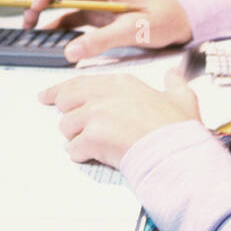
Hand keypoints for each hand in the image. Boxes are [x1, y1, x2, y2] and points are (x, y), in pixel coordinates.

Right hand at [21, 0, 192, 62]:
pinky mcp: (98, 17)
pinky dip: (56, 23)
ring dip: (43, 9)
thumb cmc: (165, 20)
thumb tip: (72, 50)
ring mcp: (95, 2)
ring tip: (30, 25)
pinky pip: (70, 16)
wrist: (181, 25)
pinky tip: (49, 34)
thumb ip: (103, 40)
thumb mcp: (135, 30)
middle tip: (27, 16)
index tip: (38, 4)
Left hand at [39, 68, 201, 168]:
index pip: (80, 82)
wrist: (176, 152)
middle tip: (70, 125)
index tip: (48, 95)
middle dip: (67, 114)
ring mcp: (96, 115)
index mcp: (121, 83)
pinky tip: (95, 156)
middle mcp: (104, 95)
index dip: (61, 90)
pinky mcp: (92, 137)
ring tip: (96, 145)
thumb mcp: (182, 98)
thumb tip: (174, 75)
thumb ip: (174, 84)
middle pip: (65, 100)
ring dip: (77, 138)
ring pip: (67, 126)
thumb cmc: (178, 129)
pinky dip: (82, 155)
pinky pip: (74, 149)